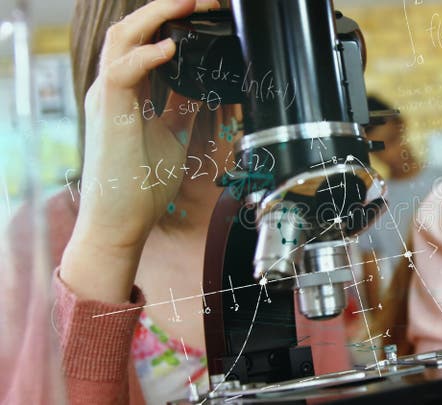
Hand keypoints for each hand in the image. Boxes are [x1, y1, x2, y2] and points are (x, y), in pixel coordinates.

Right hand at [62, 0, 219, 302]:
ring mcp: (106, 98)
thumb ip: (180, 109)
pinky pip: (121, 72)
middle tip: (201, 1)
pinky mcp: (108, 114)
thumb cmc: (141, 185)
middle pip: (130, 30)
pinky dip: (146, 55)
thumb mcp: (172, 137)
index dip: (169, 21)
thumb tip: (202, 89)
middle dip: (165, 9)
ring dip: (156, 18)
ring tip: (188, 6)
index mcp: (126, 92)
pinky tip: (170, 48)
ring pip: (120, 38)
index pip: (142, 41)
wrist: (120, 222)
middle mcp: (112, 88)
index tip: (203, 11)